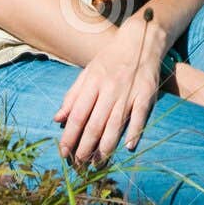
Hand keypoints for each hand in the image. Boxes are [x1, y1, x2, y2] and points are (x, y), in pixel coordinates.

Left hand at [52, 16, 164, 170]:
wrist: (139, 40)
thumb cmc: (110, 60)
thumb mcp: (87, 73)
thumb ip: (72, 96)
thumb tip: (57, 119)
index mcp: (92, 83)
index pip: (77, 115)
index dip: (69, 136)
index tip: (63, 153)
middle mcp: (109, 88)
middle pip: (95, 124)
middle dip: (85, 147)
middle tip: (79, 164)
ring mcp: (128, 91)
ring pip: (115, 124)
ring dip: (105, 146)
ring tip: (98, 162)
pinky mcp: (146, 93)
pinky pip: (139, 116)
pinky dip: (134, 132)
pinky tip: (129, 147)